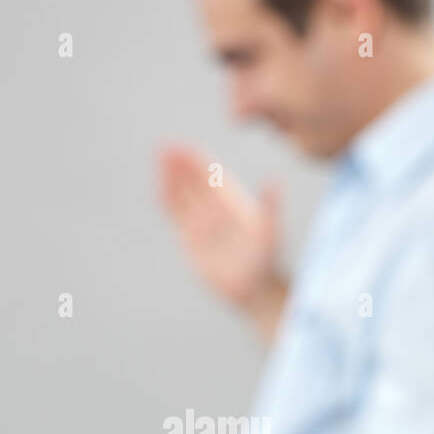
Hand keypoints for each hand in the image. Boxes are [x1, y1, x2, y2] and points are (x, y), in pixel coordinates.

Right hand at [158, 144, 283, 312]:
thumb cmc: (265, 260)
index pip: (212, 177)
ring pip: (183, 195)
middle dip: (181, 164)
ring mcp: (202, 223)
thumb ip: (270, 206)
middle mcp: (216, 210)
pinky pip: (177, 216)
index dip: (199, 161)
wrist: (253, 288)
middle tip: (167, 145)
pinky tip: (160, 187)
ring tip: (159, 159)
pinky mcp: (190, 240)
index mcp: (233, 203)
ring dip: (171, 178)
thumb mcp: (270, 230)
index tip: (186, 147)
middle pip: (194, 181)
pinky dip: (169, 201)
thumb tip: (273, 181)